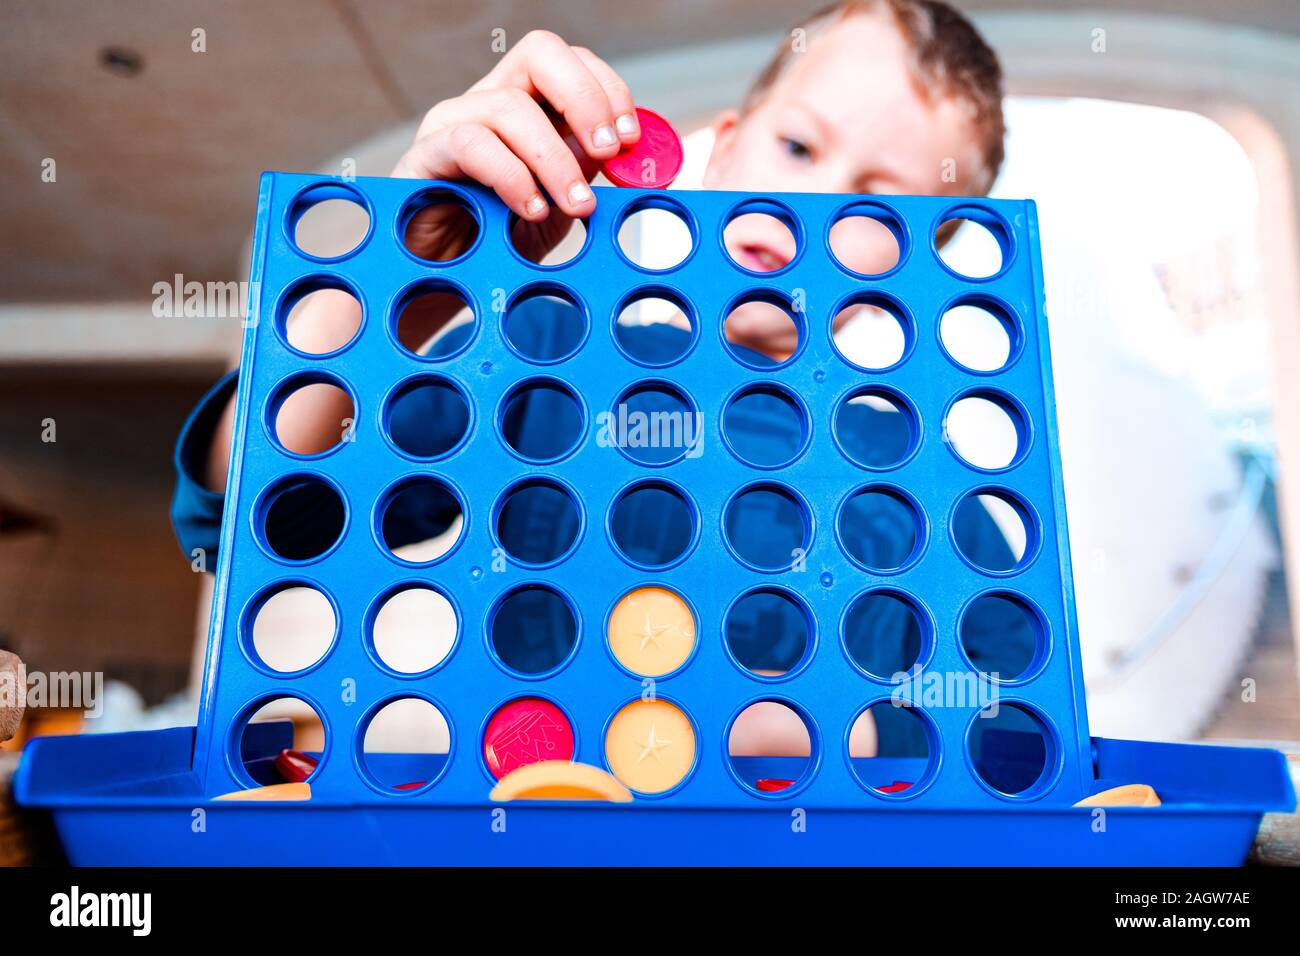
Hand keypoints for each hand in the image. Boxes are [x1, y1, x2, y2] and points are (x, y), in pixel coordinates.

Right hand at [392, 30, 639, 262]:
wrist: (447, 281)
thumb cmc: (500, 241)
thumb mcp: (558, 209)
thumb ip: (585, 176)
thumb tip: (616, 149)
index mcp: (528, 105)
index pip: (570, 64)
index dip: (606, 91)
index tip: (630, 139)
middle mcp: (490, 102)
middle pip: (540, 54)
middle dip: (585, 100)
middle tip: (607, 151)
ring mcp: (453, 123)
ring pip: (510, 107)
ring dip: (556, 159)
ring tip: (576, 204)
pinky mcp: (425, 155)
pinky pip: (471, 144)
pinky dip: (512, 177)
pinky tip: (532, 209)